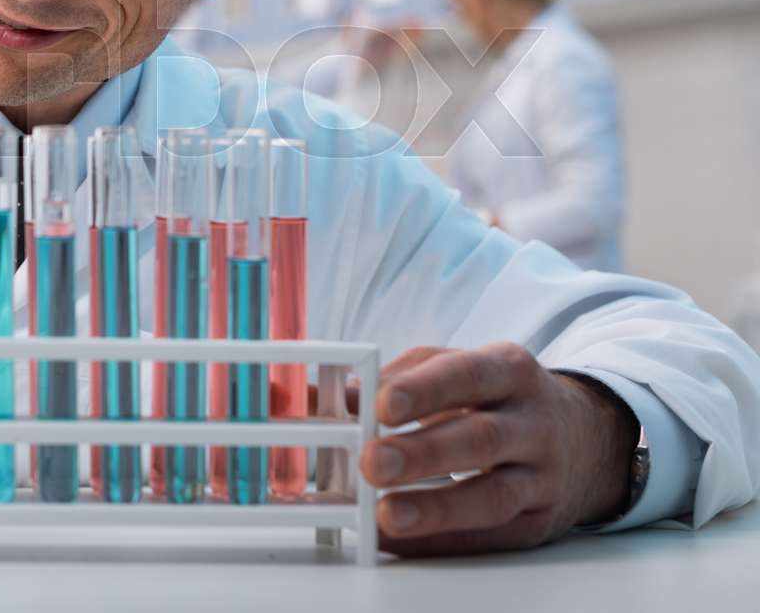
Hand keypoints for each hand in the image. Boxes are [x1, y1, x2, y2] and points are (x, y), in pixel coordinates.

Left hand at [359, 343, 637, 556]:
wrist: (584, 438)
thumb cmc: (497, 399)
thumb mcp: (458, 372)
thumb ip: (395, 380)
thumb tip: (326, 396)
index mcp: (507, 369)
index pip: (466, 374)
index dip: (424, 389)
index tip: (381, 404)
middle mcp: (532, 421)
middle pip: (479, 438)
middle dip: (423, 453)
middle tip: (373, 462)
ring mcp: (541, 475)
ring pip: (492, 495)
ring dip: (436, 508)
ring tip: (386, 514)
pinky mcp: (538, 521)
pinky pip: (489, 536)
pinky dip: (440, 541)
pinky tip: (397, 541)